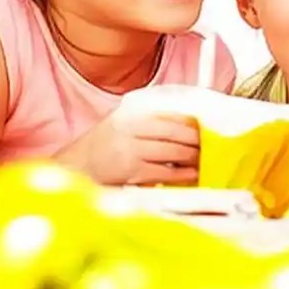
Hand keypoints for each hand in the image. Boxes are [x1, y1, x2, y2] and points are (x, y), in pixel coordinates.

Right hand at [85, 113, 200, 185]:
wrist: (77, 164)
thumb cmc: (105, 144)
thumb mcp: (124, 122)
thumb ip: (151, 120)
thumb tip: (188, 123)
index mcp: (132, 113)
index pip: (171, 114)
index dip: (193, 121)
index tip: (207, 126)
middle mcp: (131, 128)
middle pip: (176, 132)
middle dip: (197, 140)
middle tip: (211, 144)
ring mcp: (131, 150)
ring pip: (173, 151)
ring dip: (193, 157)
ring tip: (203, 159)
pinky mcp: (131, 171)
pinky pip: (164, 172)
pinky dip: (181, 174)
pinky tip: (191, 174)